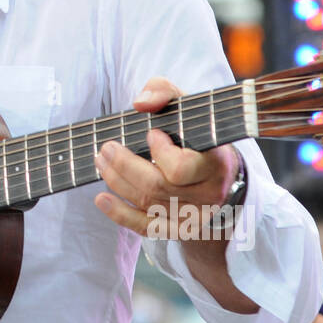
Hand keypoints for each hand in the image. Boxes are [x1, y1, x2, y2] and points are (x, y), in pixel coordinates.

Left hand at [94, 76, 257, 313]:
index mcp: (215, 164)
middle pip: (157, 186)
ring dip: (116, 181)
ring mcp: (193, 216)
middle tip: (107, 148)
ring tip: (101, 161)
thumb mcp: (189, 106)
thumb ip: (165, 92)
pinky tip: (101, 198)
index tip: (151, 134)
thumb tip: (140, 103)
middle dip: (125, 166)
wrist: (222, 173)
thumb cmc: (200, 135)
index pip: (182, 168)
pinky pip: (146, 227)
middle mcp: (207, 195)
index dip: (161, 152)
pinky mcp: (179, 230)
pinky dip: (120, 214)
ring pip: (147, 203)